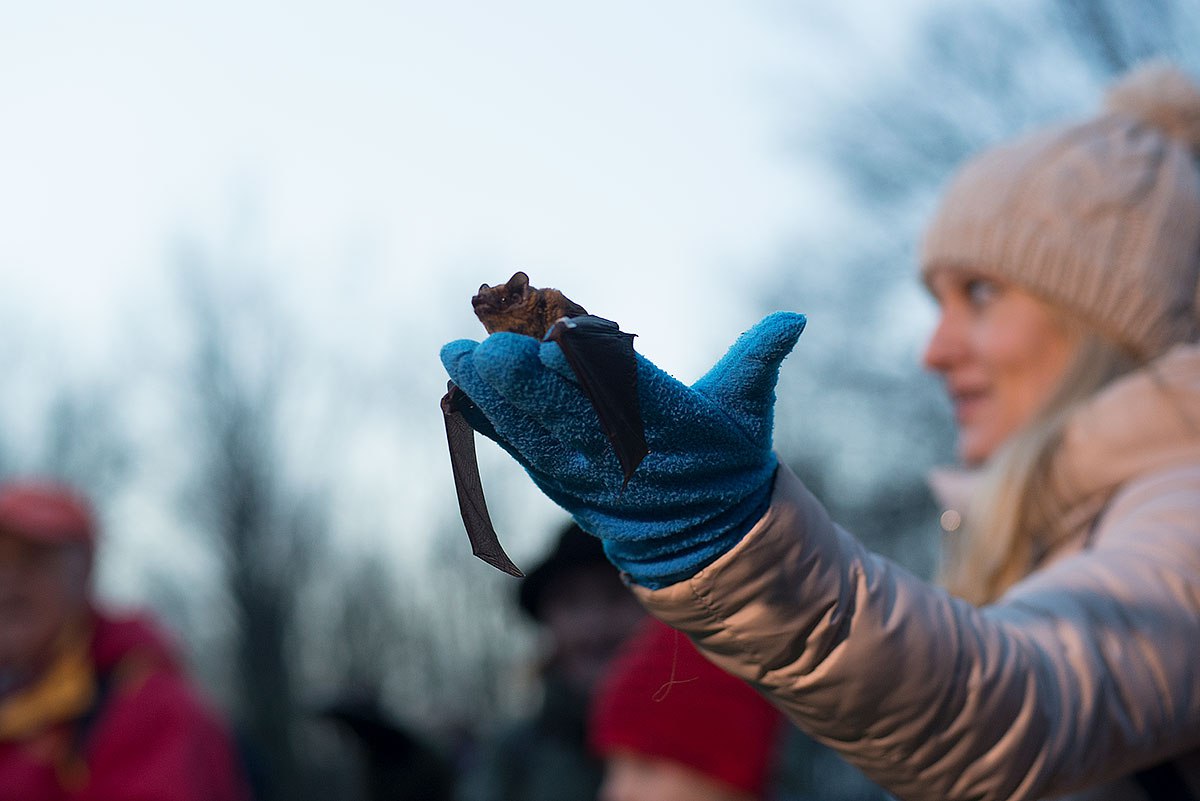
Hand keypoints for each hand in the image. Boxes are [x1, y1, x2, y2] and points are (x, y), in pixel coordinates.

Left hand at [440, 311, 805, 587]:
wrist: (707, 537)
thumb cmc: (728, 458)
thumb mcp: (748, 410)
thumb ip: (758, 361)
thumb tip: (795, 319)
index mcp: (672, 429)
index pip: (628, 395)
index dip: (591, 370)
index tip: (558, 341)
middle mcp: (623, 456)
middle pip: (568, 415)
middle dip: (526, 383)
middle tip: (491, 348)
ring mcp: (587, 476)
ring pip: (534, 433)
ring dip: (493, 398)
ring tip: (458, 357)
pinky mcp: (563, 485)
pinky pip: (520, 453)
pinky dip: (489, 424)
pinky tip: (460, 392)